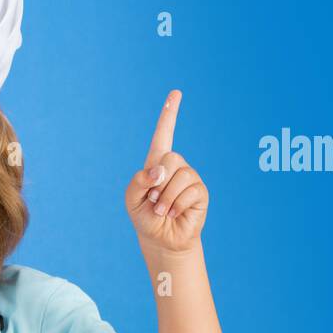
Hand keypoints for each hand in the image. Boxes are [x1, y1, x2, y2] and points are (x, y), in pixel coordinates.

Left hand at [125, 89, 208, 254]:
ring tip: (161, 210)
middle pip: (170, 157)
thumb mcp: (131, 199)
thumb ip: (138, 181)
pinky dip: (175, 206)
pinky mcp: (200, 192)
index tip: (176, 93)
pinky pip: (189, 191)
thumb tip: (159, 171)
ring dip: (165, 198)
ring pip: (180, 175)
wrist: (160, 239)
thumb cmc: (145, 217)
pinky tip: (173, 214)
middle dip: (158, 181)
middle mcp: (176, 167)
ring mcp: (190, 178)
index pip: (164, 135)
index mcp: (157, 163)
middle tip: (152, 200)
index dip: (170, 114)